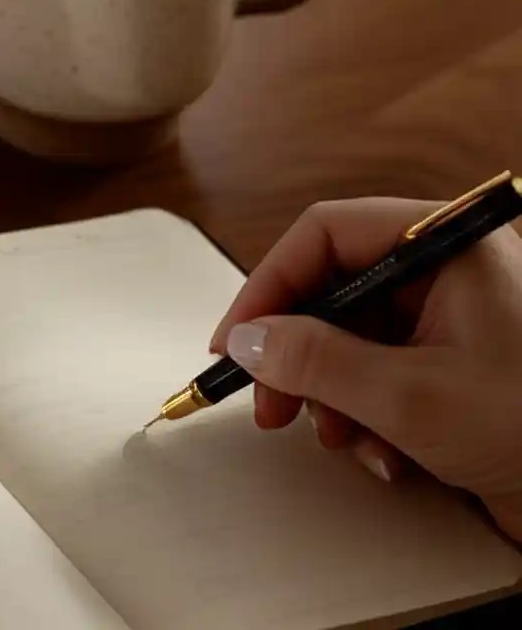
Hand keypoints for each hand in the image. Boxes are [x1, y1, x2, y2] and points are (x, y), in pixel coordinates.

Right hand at [211, 197, 521, 540]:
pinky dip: (362, 412)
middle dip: (294, 354)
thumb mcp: (411, 397)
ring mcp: (447, 316)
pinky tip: (384, 452)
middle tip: (270, 405)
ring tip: (338, 438)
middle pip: (329, 287)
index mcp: (448, 246)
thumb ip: (318, 362)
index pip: (326, 233)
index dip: (268, 285)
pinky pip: (373, 369)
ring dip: (328, 394)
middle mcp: (444, 270)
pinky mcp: (446, 360)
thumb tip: (249, 342)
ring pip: (344, 336)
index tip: (236, 342)